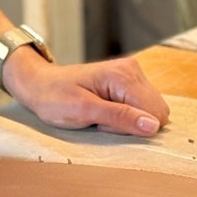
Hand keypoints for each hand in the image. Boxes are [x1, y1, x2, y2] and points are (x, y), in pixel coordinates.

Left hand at [1, 49, 170, 136]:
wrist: (40, 85)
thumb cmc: (56, 98)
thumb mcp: (84, 112)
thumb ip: (120, 118)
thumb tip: (153, 126)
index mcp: (124, 75)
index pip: (154, 113)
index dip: (131, 126)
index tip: (104, 123)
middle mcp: (133, 69)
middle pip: (156, 111)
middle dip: (132, 124)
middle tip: (102, 121)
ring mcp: (132, 73)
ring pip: (150, 110)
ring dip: (128, 120)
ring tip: (102, 116)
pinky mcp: (129, 80)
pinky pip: (142, 106)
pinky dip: (126, 115)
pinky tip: (106, 111)